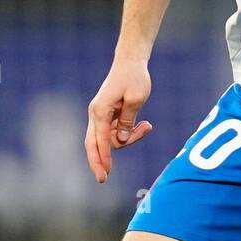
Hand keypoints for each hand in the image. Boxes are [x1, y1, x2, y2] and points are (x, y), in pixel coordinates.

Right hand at [85, 55, 153, 182]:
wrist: (130, 61)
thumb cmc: (134, 77)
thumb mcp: (136, 99)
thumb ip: (127, 121)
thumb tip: (120, 141)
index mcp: (100, 110)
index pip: (100, 140)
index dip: (103, 159)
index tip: (105, 175)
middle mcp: (96, 114)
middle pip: (93, 144)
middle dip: (99, 161)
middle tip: (103, 179)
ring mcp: (101, 115)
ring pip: (110, 139)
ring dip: (129, 139)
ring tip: (147, 126)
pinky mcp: (108, 116)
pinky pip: (116, 132)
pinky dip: (129, 133)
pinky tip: (145, 125)